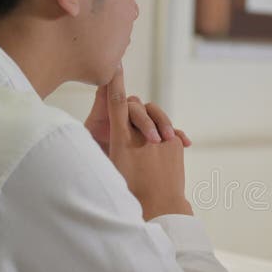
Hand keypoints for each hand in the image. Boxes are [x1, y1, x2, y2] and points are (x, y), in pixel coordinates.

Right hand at [106, 67, 193, 219]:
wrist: (161, 207)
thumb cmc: (129, 192)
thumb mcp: (111, 168)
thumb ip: (104, 148)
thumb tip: (96, 137)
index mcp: (121, 139)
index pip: (115, 102)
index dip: (114, 82)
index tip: (115, 65)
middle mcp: (141, 135)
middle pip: (135, 107)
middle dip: (132, 109)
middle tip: (130, 118)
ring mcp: (161, 139)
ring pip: (154, 114)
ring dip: (151, 120)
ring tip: (153, 137)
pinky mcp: (175, 145)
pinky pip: (169, 131)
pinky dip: (165, 134)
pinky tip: (166, 143)